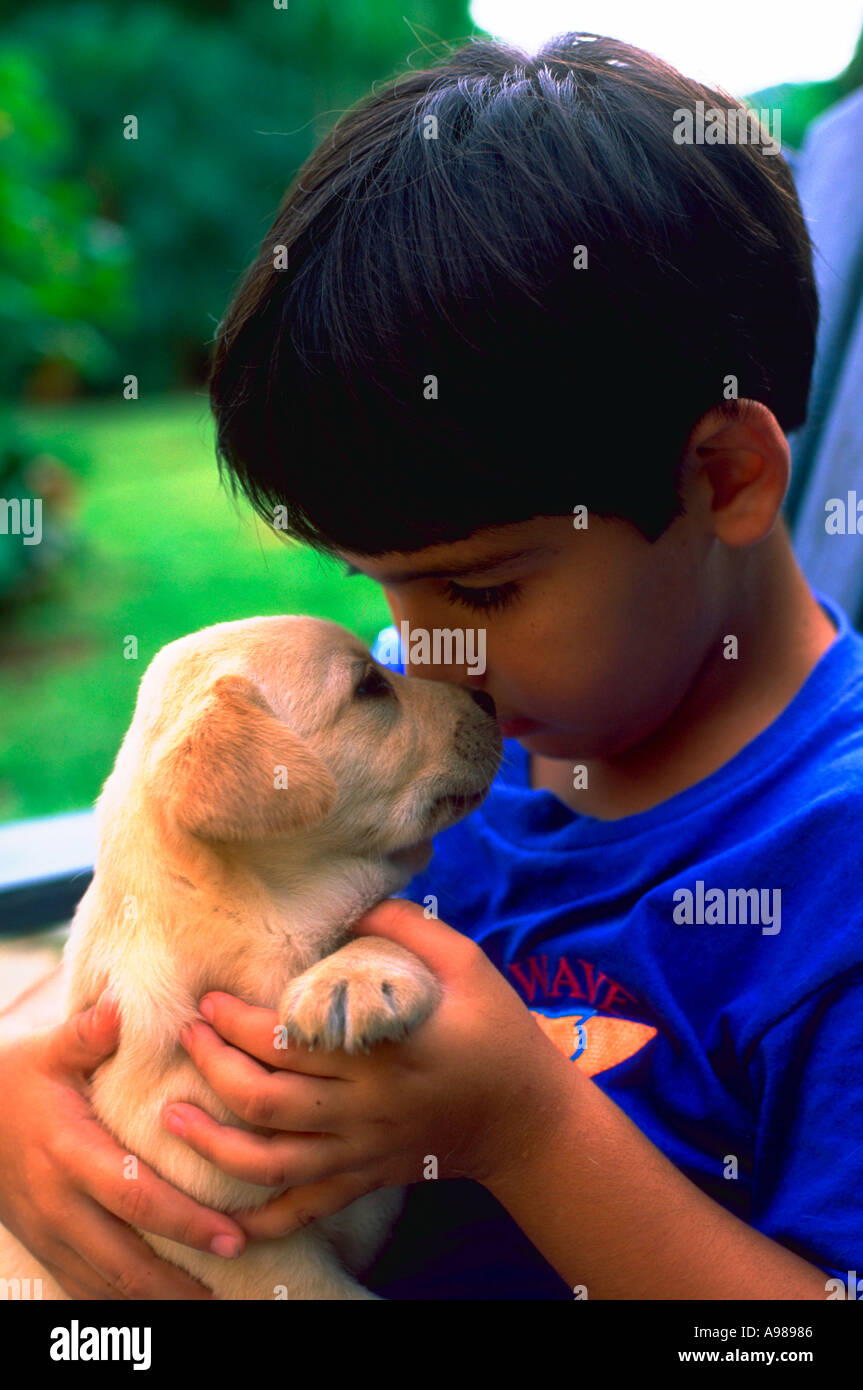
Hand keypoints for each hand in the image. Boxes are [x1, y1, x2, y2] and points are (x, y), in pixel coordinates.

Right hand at [0, 994, 246, 1298]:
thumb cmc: (18, 1079)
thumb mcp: (49, 1050)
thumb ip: (89, 1033)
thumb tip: (123, 1007)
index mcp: (67, 1150)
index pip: (133, 1193)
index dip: (183, 1219)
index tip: (232, 1233)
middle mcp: (56, 1201)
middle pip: (123, 1255)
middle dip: (180, 1278)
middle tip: (238, 1277)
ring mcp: (46, 1232)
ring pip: (104, 1284)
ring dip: (157, 1302)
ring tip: (211, 1308)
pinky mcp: (42, 1248)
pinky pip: (83, 1289)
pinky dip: (122, 1306)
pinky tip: (161, 1310)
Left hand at [165, 899, 568, 1239]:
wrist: (530, 1119)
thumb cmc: (499, 1031)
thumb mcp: (467, 964)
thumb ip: (408, 928)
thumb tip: (351, 902)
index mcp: (385, 1049)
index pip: (291, 1041)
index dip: (238, 1022)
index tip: (211, 999)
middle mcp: (366, 1106)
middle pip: (265, 1099)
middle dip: (213, 1067)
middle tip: (188, 1036)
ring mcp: (364, 1150)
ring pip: (270, 1161)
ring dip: (213, 1143)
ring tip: (173, 1115)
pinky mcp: (367, 1178)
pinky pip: (305, 1207)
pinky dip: (262, 1217)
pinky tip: (223, 1212)